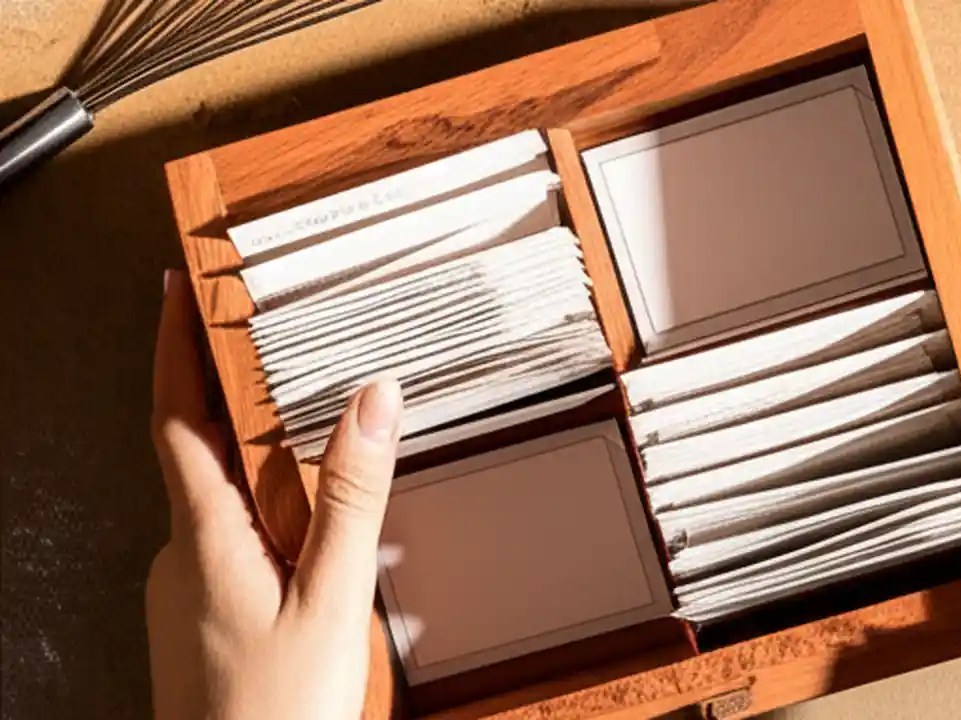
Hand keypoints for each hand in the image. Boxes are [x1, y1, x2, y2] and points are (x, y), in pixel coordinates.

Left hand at [146, 271, 403, 719]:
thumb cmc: (276, 713)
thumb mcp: (331, 598)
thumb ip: (351, 497)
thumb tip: (372, 402)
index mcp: (204, 537)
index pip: (175, 418)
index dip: (173, 348)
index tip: (175, 291)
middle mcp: (182, 555)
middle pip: (199, 449)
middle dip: (231, 391)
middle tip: (267, 342)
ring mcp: (187, 588)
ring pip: (221, 497)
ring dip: (258, 458)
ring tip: (316, 441)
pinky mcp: (204, 616)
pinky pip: (231, 538)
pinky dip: (265, 511)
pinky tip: (310, 533)